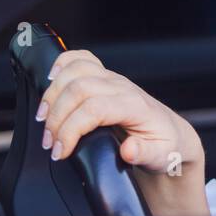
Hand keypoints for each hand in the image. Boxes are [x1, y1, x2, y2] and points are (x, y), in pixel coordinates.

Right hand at [38, 49, 208, 215]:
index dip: (71, 129)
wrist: (171, 133)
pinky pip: (80, 59)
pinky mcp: (104, 77)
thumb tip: (129, 150)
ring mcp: (113, 79)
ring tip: (44, 120)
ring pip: (75, 71)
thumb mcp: (162, 156)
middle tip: (49, 143)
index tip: (60, 151)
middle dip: (56, 117)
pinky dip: (61, 64)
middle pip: (78, 89)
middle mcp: (122, 87)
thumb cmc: (165, 145)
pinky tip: (50, 80)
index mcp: (136, 106)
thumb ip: (145, 154)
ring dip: (52, 94)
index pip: (94, 109)